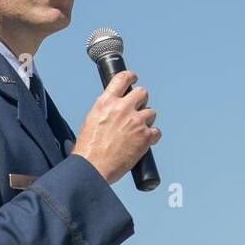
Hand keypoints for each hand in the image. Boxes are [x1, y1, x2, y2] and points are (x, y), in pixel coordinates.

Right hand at [71, 70, 160, 184]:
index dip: (131, 76)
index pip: (122, 78)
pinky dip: (152, 136)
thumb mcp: (90, 121)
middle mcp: (122, 109)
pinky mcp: (145, 137)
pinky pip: (156, 131)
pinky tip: (144, 142)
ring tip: (137, 131)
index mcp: (106, 103)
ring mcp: (136, 122)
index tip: (134, 78)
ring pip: (151, 112)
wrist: (92, 168)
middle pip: (142, 93)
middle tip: (137, 110)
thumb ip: (105, 110)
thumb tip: (113, 108)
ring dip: (146, 120)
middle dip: (141, 100)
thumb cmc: (88, 149)